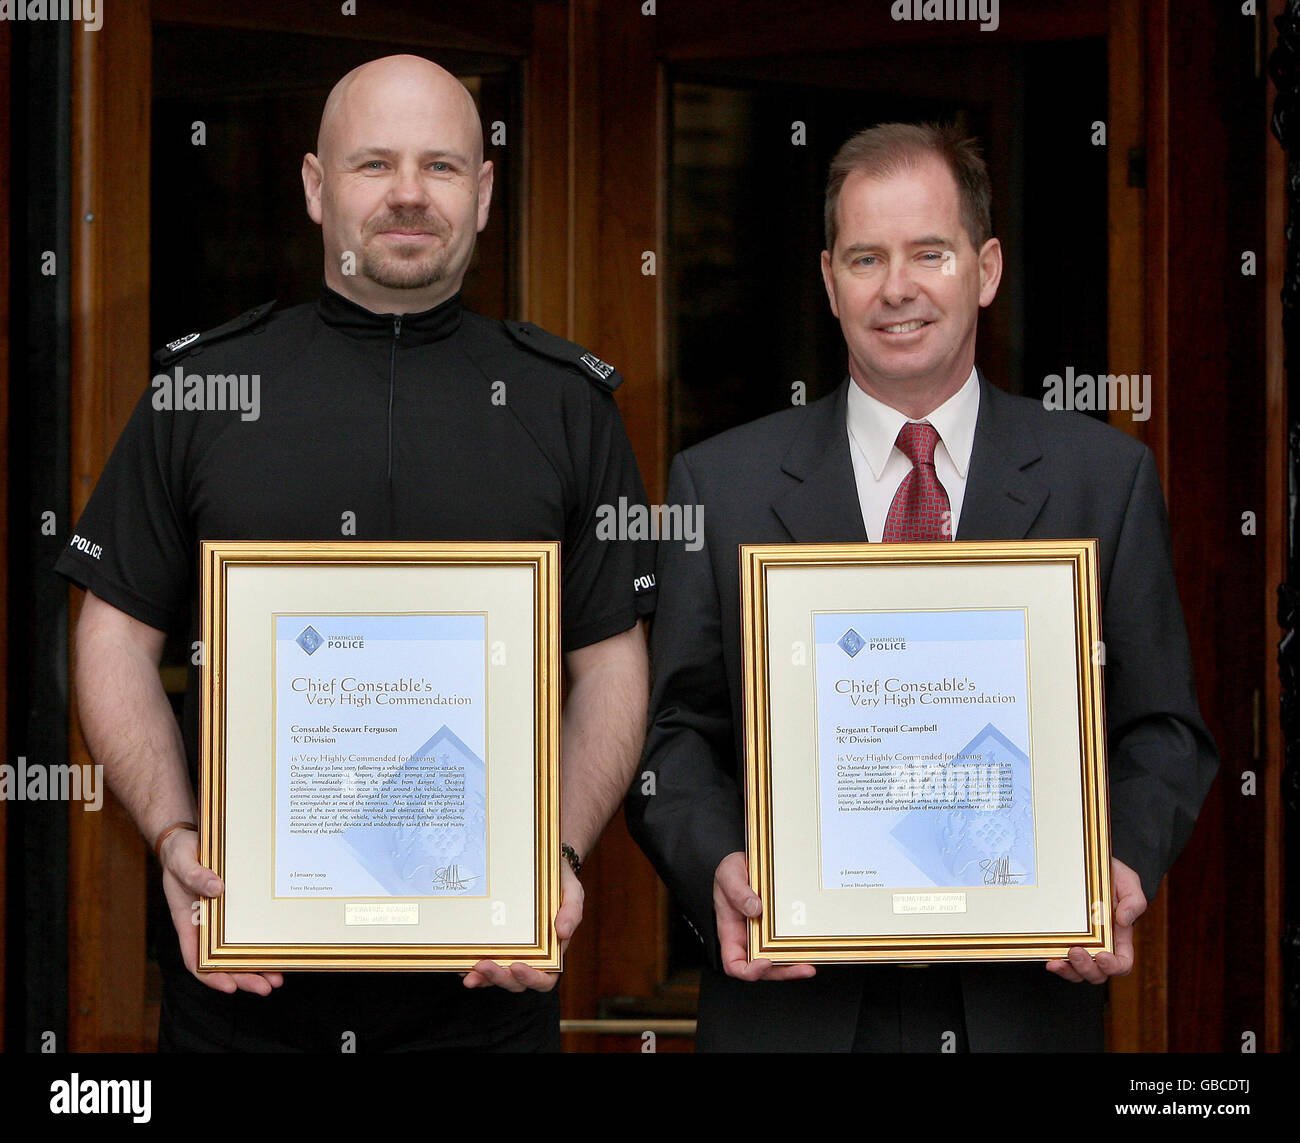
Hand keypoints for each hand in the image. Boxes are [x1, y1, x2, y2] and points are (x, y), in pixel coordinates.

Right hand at [160, 828, 283, 995]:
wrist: (187, 839)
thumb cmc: (180, 852)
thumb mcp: (183, 861)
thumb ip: (195, 875)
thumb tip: (216, 888)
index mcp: (186, 921)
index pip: (195, 960)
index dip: (212, 976)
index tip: (231, 986)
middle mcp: (203, 926)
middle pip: (221, 962)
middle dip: (244, 977)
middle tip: (267, 987)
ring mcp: (219, 919)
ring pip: (236, 951)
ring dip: (256, 966)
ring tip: (278, 978)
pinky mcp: (234, 908)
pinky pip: (246, 930)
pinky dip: (259, 942)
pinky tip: (276, 950)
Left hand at [463, 861, 582, 991]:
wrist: (540, 862)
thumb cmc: (559, 881)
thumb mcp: (572, 892)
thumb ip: (572, 912)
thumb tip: (563, 933)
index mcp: (552, 952)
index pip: (544, 978)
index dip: (531, 979)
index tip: (517, 966)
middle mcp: (529, 957)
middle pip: (515, 982)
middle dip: (498, 978)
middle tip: (483, 965)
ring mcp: (509, 952)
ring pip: (495, 977)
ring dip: (481, 978)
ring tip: (468, 972)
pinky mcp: (492, 943)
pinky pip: (480, 961)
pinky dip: (469, 965)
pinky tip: (459, 961)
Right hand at [714, 851, 815, 981]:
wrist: (746, 861)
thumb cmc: (731, 872)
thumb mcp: (729, 875)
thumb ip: (737, 891)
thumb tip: (755, 909)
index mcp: (730, 932)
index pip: (733, 964)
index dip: (749, 971)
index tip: (764, 962)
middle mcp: (748, 938)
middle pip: (763, 968)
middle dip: (783, 971)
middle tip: (803, 968)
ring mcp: (764, 934)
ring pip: (778, 959)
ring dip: (795, 964)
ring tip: (811, 963)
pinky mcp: (779, 927)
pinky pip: (788, 942)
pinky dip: (799, 948)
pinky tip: (812, 946)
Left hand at [1046, 857, 1146, 983]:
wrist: (1086, 863)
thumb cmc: (1111, 874)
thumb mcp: (1129, 883)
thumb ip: (1134, 901)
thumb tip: (1124, 921)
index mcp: (1119, 938)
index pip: (1122, 963)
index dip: (1114, 966)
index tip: (1103, 956)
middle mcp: (1099, 945)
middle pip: (1097, 973)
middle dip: (1087, 968)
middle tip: (1076, 951)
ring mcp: (1079, 943)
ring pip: (1076, 971)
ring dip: (1068, 971)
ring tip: (1057, 961)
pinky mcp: (1061, 937)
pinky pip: (1058, 958)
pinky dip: (1055, 962)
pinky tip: (1047, 957)